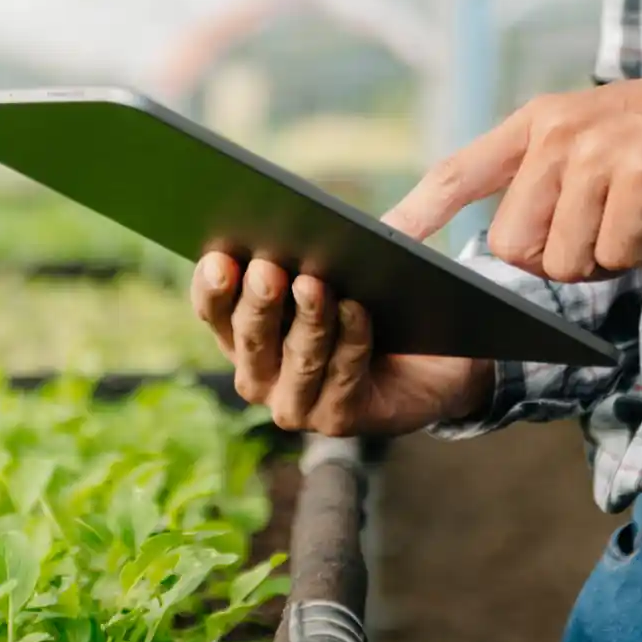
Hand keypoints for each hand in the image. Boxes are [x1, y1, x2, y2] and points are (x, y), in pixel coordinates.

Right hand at [189, 252, 492, 436]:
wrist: (429, 364)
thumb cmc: (373, 305)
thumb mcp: (342, 268)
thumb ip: (326, 246)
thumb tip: (320, 223)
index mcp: (243, 332)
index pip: (213, 308)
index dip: (212, 285)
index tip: (220, 258)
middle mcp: (258, 374)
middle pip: (250, 336)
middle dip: (259, 301)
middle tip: (268, 269)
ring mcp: (294, 403)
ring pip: (298, 358)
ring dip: (307, 320)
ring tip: (314, 284)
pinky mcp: (337, 419)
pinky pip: (343, 376)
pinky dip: (351, 339)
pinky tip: (357, 309)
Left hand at [385, 54, 641, 281]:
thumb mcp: (593, 146)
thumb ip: (542, 184)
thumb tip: (504, 251)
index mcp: (536, 124)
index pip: (458, 171)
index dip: (417, 211)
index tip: (383, 241)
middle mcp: (557, 132)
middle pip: (514, 245)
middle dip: (558, 258)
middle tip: (604, 223)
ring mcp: (597, 148)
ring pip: (564, 258)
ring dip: (606, 255)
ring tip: (637, 211)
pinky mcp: (640, 170)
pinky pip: (615, 252)